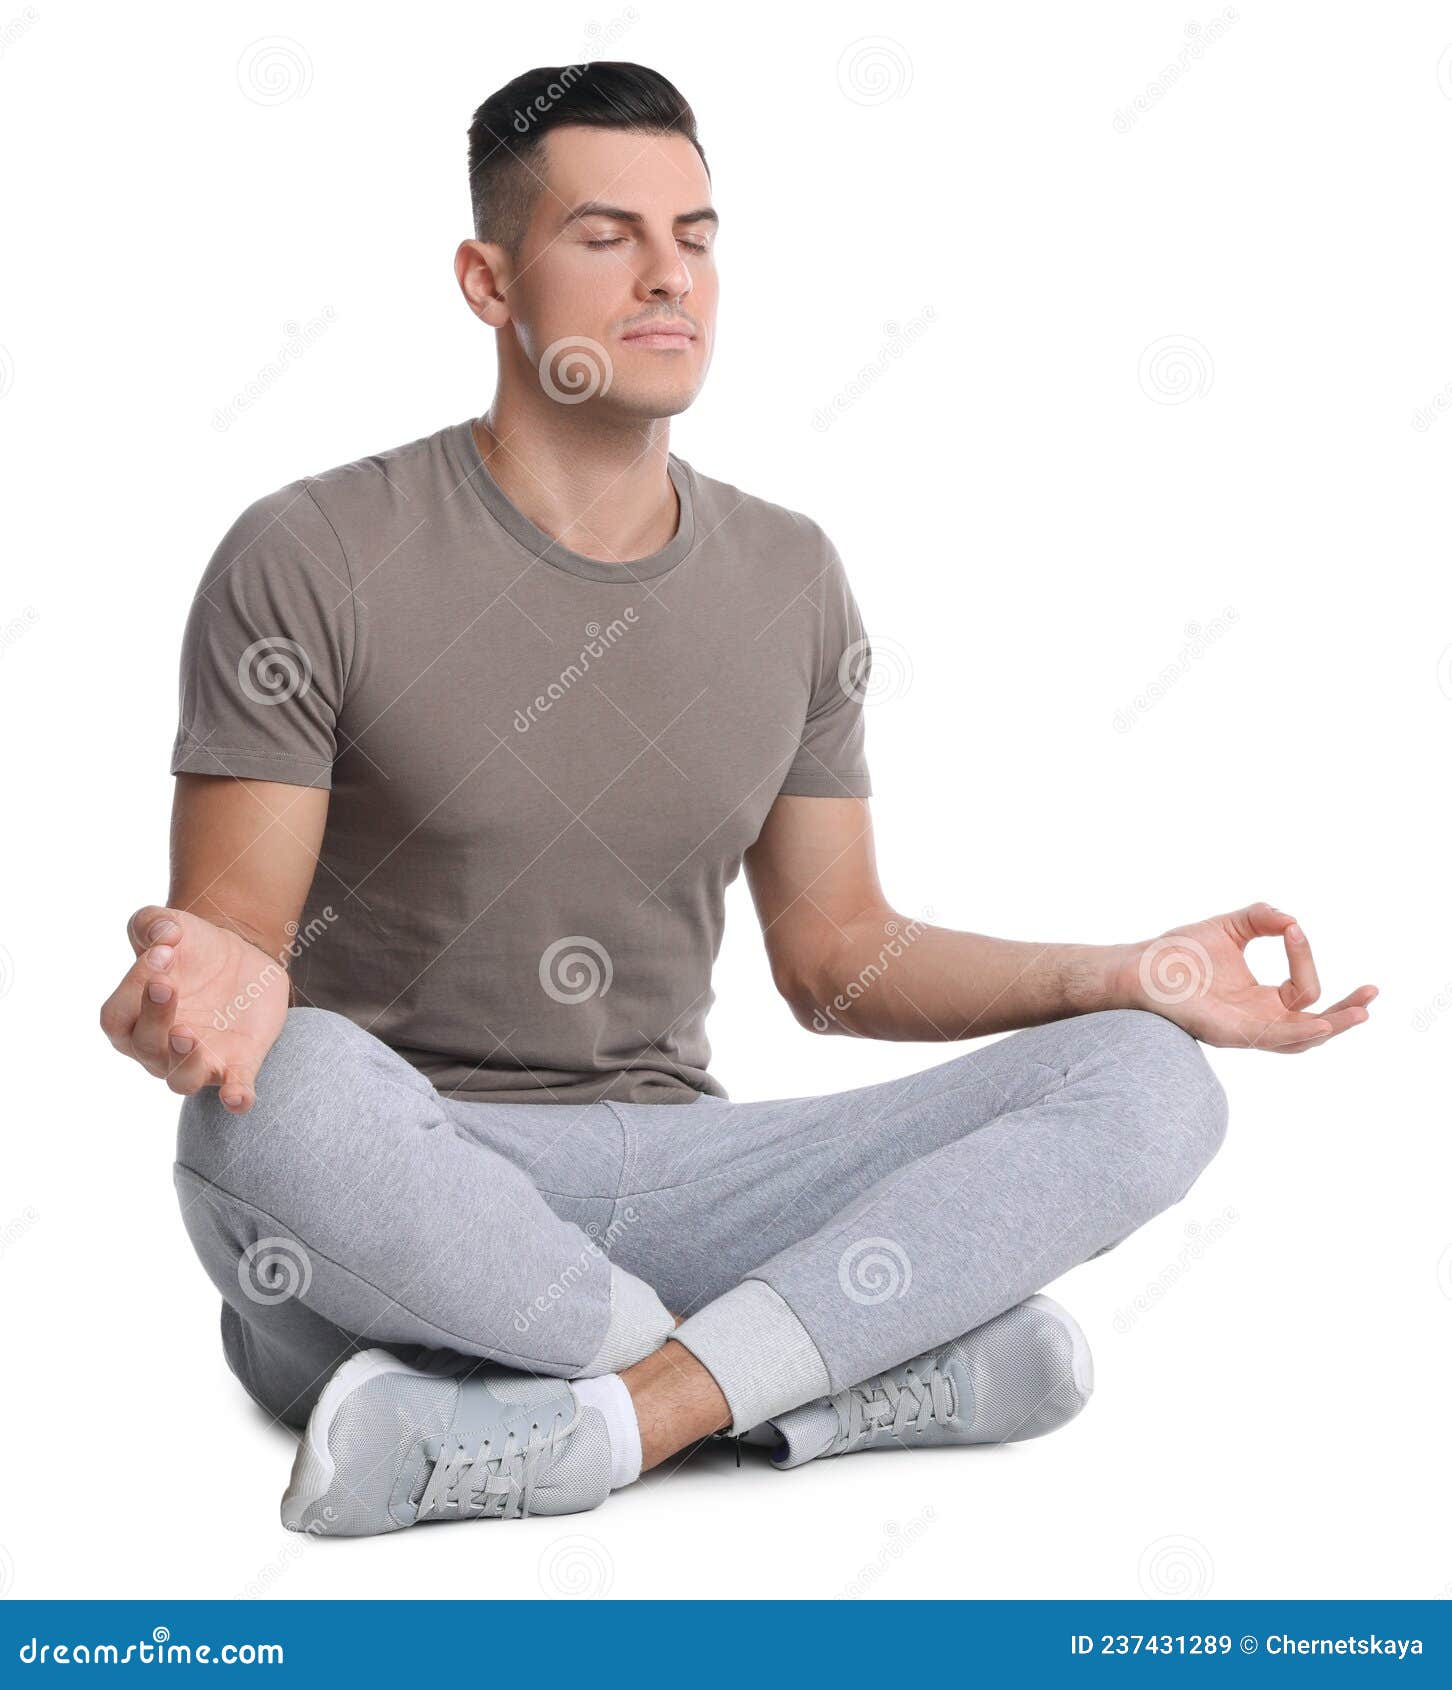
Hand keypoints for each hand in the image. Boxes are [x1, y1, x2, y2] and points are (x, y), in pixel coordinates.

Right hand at [98, 905, 289, 1110]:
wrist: (238, 952)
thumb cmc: (188, 945)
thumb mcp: (167, 924)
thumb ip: (153, 922)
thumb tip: (165, 935)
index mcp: (132, 1017)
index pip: (118, 1015)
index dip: (132, 988)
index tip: (162, 951)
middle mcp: (158, 1047)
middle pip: (146, 1046)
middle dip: (155, 1017)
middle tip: (167, 985)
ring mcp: (199, 1058)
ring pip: (180, 1080)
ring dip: (183, 1063)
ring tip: (187, 1036)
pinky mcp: (237, 1062)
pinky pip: (234, 1090)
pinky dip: (236, 1096)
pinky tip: (237, 1097)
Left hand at [1122, 902, 1375, 1053]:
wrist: (1136, 966)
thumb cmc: (1176, 953)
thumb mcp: (1229, 927)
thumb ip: (1261, 918)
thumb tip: (1292, 919)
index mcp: (1260, 1000)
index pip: (1303, 989)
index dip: (1305, 956)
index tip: (1291, 927)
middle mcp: (1257, 1020)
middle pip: (1315, 1027)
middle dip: (1347, 1013)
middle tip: (1372, 993)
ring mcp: (1244, 1031)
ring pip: (1301, 1040)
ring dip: (1333, 1026)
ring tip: (1361, 1012)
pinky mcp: (1227, 1034)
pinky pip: (1270, 1040)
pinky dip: (1299, 1033)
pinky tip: (1321, 1024)